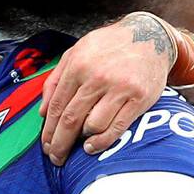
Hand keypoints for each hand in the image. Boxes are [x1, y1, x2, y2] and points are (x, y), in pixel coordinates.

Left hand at [40, 14, 173, 164]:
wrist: (149, 36)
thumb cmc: (108, 47)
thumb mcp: (76, 52)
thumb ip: (55, 79)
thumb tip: (43, 113)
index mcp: (78, 65)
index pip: (57, 106)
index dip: (49, 131)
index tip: (46, 146)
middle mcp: (97, 77)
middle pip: (71, 120)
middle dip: (59, 144)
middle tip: (55, 158)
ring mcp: (119, 88)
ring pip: (92, 126)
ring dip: (82, 140)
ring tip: (79, 144)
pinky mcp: (138, 99)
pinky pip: (116, 128)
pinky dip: (101, 142)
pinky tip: (92, 146)